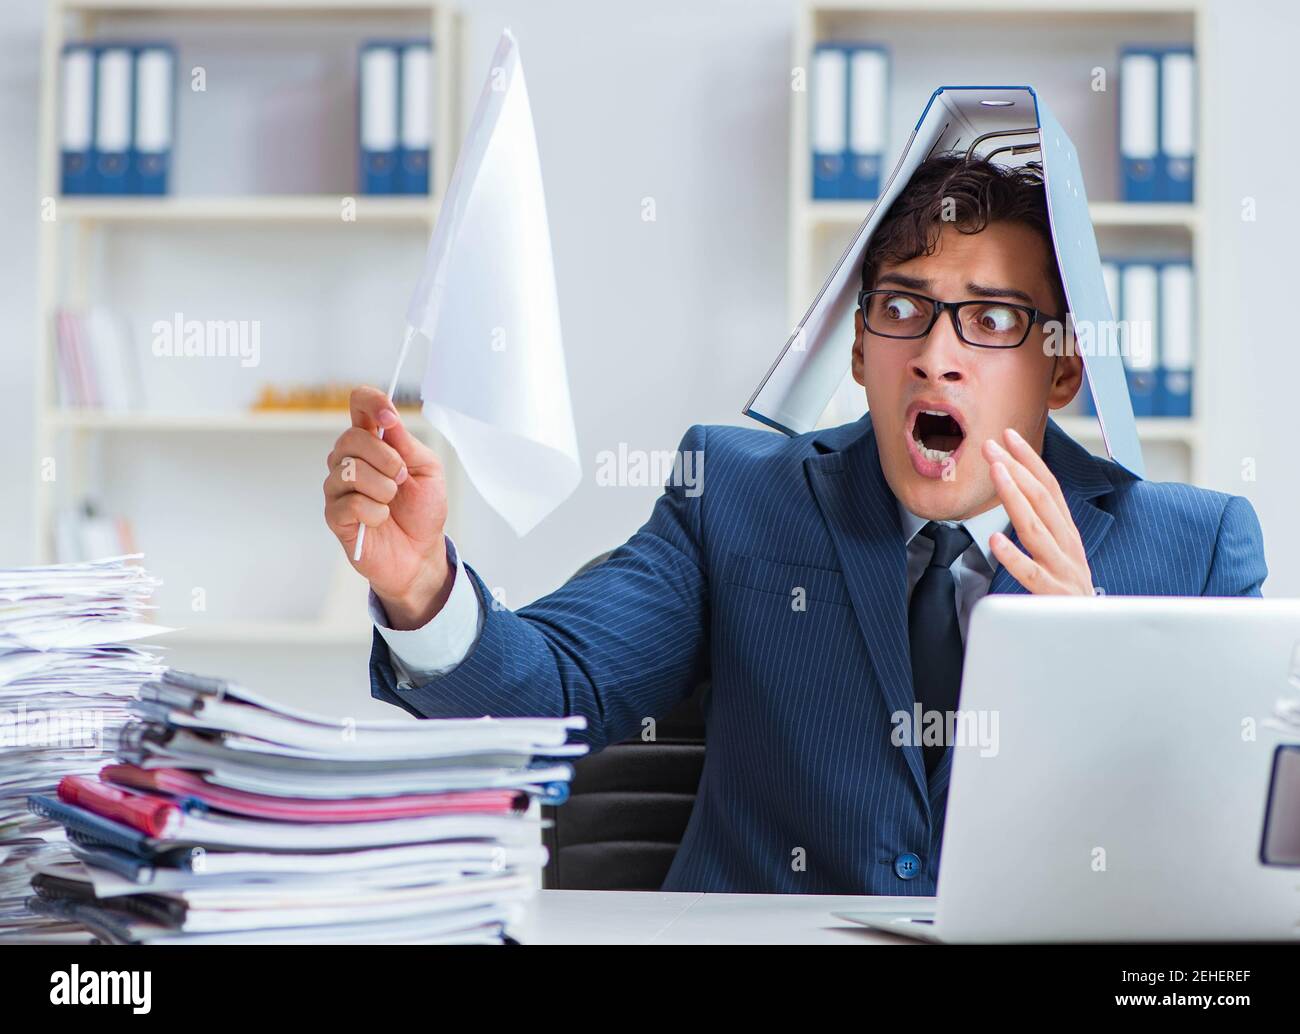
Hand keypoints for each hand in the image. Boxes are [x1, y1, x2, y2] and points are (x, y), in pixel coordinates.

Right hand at [324, 387, 452, 627]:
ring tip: (392, 501)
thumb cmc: (422, 511)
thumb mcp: (427, 470)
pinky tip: (381, 519)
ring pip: (350, 470)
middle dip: (385, 458)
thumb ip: (406, 444)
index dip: (370, 403)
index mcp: (374, 443)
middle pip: (351, 438)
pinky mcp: (335, 515)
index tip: (389, 417)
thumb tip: (388, 418)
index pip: (358, 405)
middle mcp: (350, 460)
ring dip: (382, 487)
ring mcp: (339, 487)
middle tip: (402, 477)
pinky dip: (374, 511)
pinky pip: (350, 502)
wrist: (420, 554)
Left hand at [981, 427, 1094, 595]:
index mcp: (1067, 534)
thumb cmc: (1070, 598)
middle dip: (1015, 469)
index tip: (1008, 436)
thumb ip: (1043, 530)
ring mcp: (1062, 570)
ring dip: (1014, 497)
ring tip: (996, 473)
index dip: (1029, 460)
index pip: (1049, 488)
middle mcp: (1068, 546)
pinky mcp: (1054, 597)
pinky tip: (995, 541)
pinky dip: (1014, 557)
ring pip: (1035, 529)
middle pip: (1041, 500)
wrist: (1098, 641)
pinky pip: (1031, 575)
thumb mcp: (1061, 558)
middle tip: (991, 446)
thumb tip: (1020, 497)